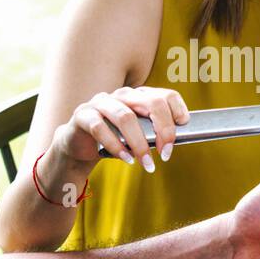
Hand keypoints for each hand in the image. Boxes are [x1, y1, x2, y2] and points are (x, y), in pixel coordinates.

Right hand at [50, 86, 188, 170]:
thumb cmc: (112, 140)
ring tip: (147, 163)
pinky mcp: (83, 115)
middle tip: (166, 153)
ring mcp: (100, 102)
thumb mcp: (136, 135)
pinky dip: (116, 146)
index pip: (165, 95)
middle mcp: (121, 95)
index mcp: (138, 96)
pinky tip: (126, 159)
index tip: (182, 131)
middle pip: (150, 102)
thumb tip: (171, 144)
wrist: (77, 146)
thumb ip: (152, 134)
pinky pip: (100, 128)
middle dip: (163, 129)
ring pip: (125, 117)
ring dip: (140, 143)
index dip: (177, 112)